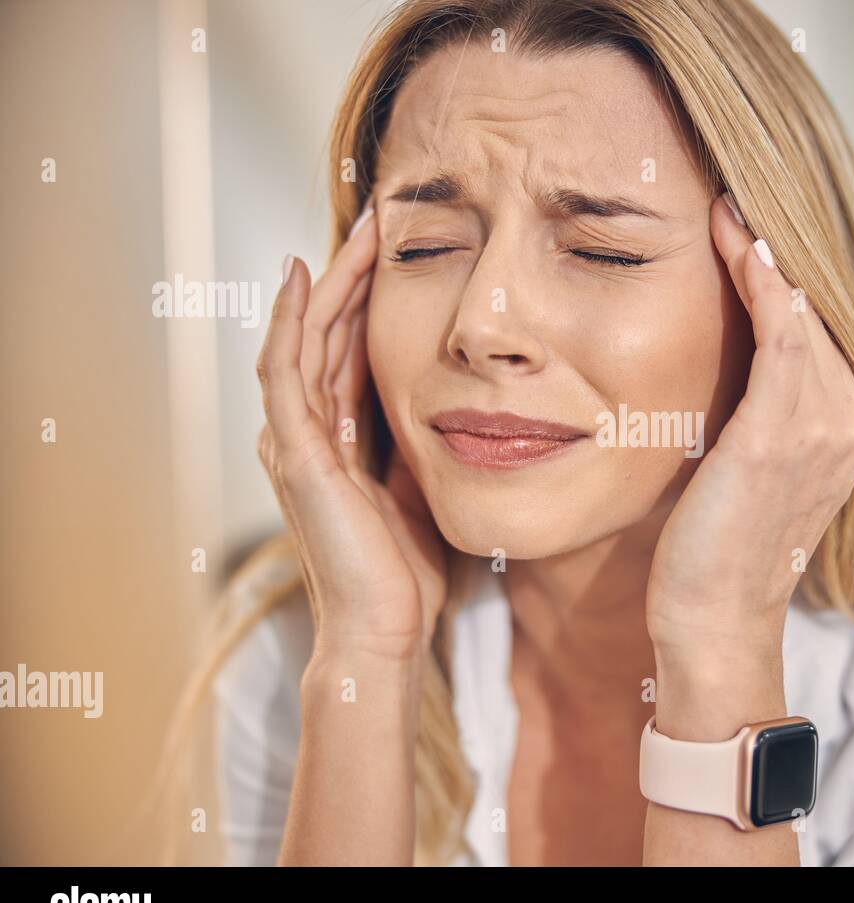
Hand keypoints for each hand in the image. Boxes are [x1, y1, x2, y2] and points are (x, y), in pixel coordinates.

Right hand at [256, 206, 446, 662]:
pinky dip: (291, 320)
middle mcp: (307, 432)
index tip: (408, 248)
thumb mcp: (423, 488)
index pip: (351, 349)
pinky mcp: (296, 453)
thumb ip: (423, 444)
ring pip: (305, 337)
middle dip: (354, 273)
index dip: (372, 296)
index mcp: (339, 440)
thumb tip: (464, 407)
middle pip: (326, 331)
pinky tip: (306, 275)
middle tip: (382, 213)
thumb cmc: (407, 573)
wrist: (383, 633)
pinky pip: (285, 370)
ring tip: (358, 227)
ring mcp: (295, 441)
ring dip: (330, 280)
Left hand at [645, 195, 853, 662]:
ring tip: (733, 205)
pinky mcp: (782, 437)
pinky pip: (783, 338)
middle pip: (819, 319)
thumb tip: (734, 362)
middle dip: (777, 257)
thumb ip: (763, 416)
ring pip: (804, 318)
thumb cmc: (717, 548)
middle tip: (738, 195)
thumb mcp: (750, 471)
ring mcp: (826, 431)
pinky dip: (764, 285)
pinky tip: (741, 241)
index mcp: (850, 434)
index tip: (748, 225)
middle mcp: (853, 426)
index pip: (821, 337)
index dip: (784, 280)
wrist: (713, 618)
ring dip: (767, 255)